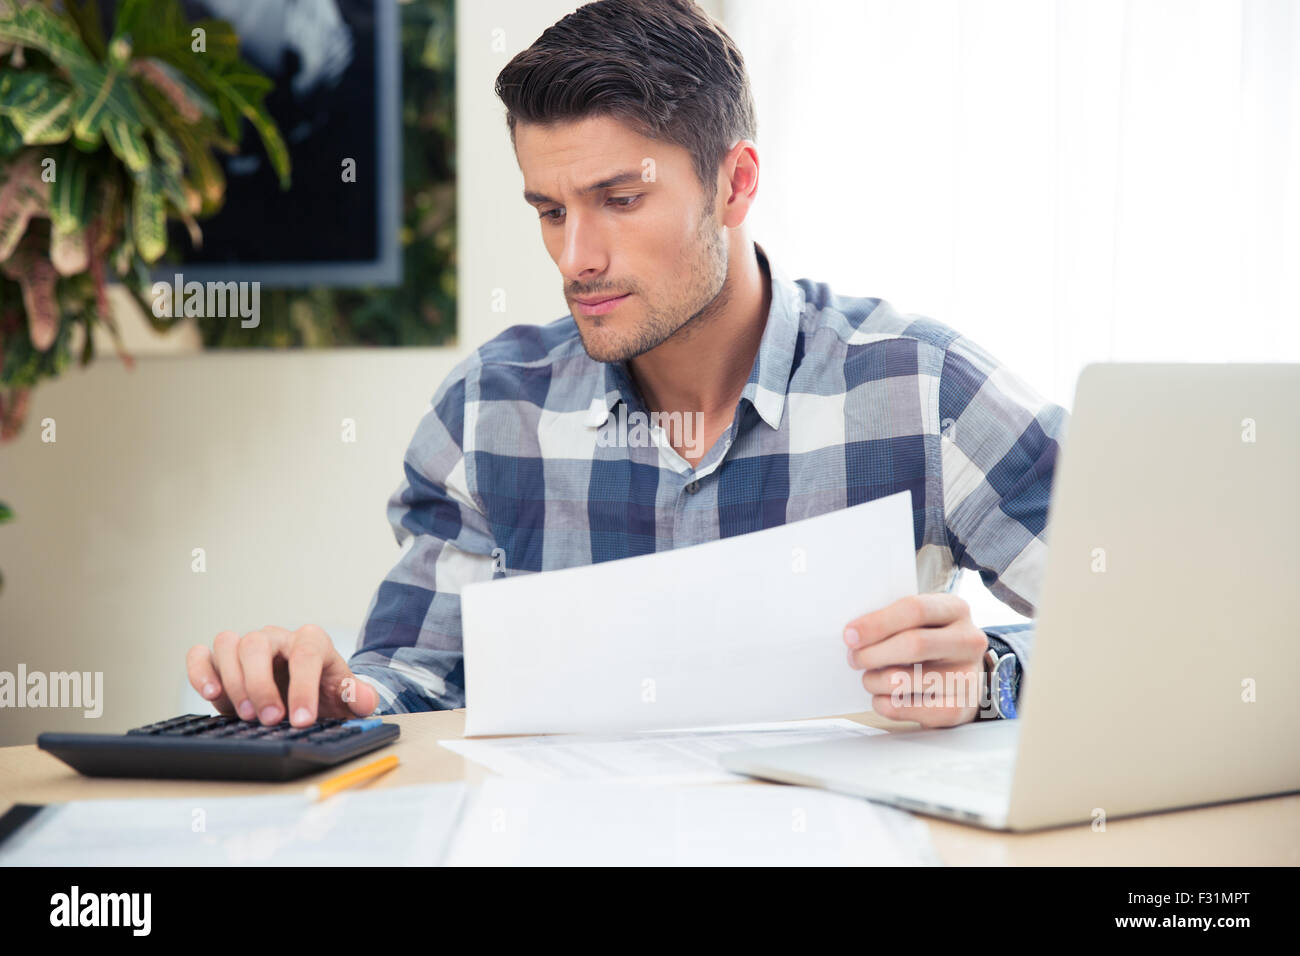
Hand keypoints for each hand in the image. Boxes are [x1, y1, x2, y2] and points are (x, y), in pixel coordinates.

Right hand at [186, 625, 379, 726]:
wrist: (309, 693)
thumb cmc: (325, 692)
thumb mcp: (348, 696)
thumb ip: (360, 697)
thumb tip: (362, 699)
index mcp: (311, 641)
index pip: (305, 654)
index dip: (303, 688)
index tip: (302, 721)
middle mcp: (276, 638)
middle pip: (258, 644)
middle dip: (262, 685)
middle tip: (270, 720)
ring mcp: (246, 646)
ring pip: (229, 644)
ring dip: (232, 680)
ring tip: (244, 715)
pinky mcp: (221, 661)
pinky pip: (201, 654)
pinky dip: (200, 671)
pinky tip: (210, 695)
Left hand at [844, 593, 988, 726]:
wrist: (965, 677)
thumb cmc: (932, 643)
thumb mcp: (922, 621)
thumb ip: (893, 620)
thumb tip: (854, 636)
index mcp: (956, 609)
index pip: (915, 609)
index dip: (877, 623)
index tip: (850, 635)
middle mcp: (969, 641)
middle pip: (913, 644)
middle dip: (873, 653)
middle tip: (854, 659)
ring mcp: (967, 677)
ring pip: (904, 680)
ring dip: (874, 681)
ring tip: (870, 678)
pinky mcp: (957, 710)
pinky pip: (905, 708)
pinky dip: (882, 703)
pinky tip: (883, 696)